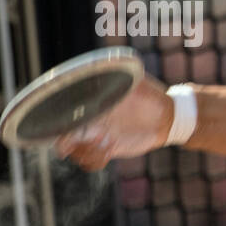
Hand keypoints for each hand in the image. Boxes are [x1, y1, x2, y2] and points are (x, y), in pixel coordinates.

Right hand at [54, 73, 173, 170]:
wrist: (167, 115)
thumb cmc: (149, 94)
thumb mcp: (135, 81)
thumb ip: (121, 74)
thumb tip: (109, 62)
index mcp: (91, 106)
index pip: (64, 118)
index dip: (59, 127)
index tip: (65, 132)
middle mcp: (89, 122)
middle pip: (64, 140)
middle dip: (70, 144)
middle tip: (94, 137)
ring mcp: (97, 138)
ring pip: (77, 154)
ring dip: (88, 151)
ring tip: (107, 141)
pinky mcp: (108, 150)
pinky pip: (92, 163)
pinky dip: (96, 161)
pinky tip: (110, 150)